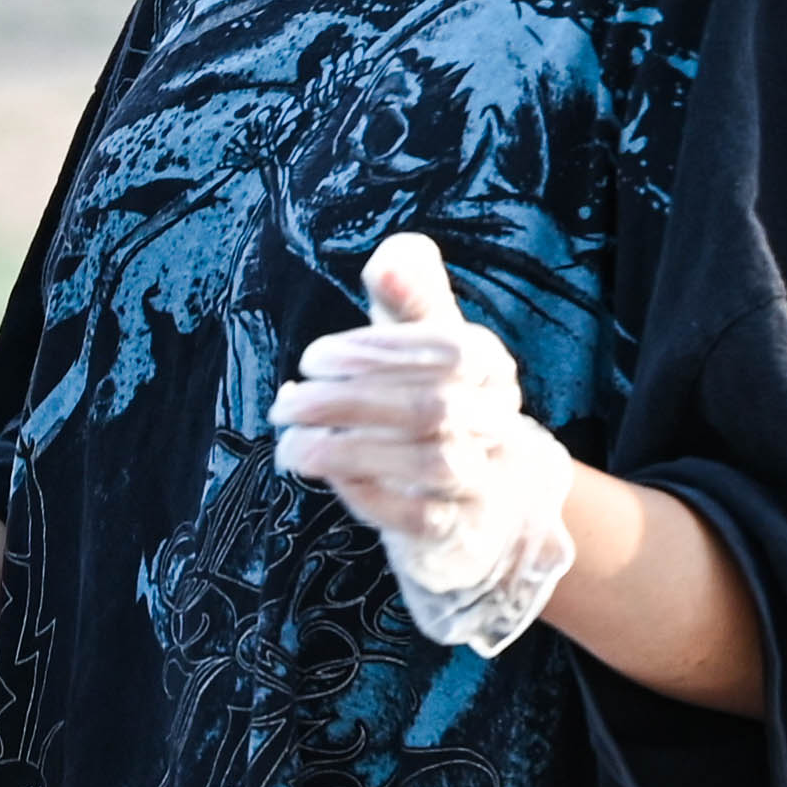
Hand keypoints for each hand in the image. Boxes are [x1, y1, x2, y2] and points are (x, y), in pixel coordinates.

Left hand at [271, 231, 578, 655]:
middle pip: (433, 406)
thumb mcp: (423, 344)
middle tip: (286, 401)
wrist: (481, 503)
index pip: (449, 349)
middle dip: (347, 400)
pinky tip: (327, 475)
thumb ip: (407, 296)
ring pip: (430, 462)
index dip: (376, 350)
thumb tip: (393, 253)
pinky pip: (420, 515)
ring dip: (347, 449)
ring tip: (291, 443)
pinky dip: (368, 493)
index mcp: (491, 367)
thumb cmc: (432, 402)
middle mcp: (499, 422)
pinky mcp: (458, 533)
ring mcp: (484, 482)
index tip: (314, 358)